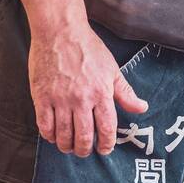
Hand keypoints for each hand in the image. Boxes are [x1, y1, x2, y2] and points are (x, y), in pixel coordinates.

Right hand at [13, 0, 147, 156]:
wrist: (60, 31)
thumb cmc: (88, 48)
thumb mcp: (112, 69)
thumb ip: (125, 92)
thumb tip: (142, 108)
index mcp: (101, 93)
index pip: (107, 129)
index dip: (107, 144)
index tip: (105, 149)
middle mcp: (81, 99)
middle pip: (84, 137)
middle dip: (85, 150)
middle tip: (84, 151)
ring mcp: (60, 99)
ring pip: (63, 135)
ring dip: (67, 146)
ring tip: (69, 146)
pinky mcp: (41, 97)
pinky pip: (44, 125)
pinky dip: (49, 136)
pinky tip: (53, 135)